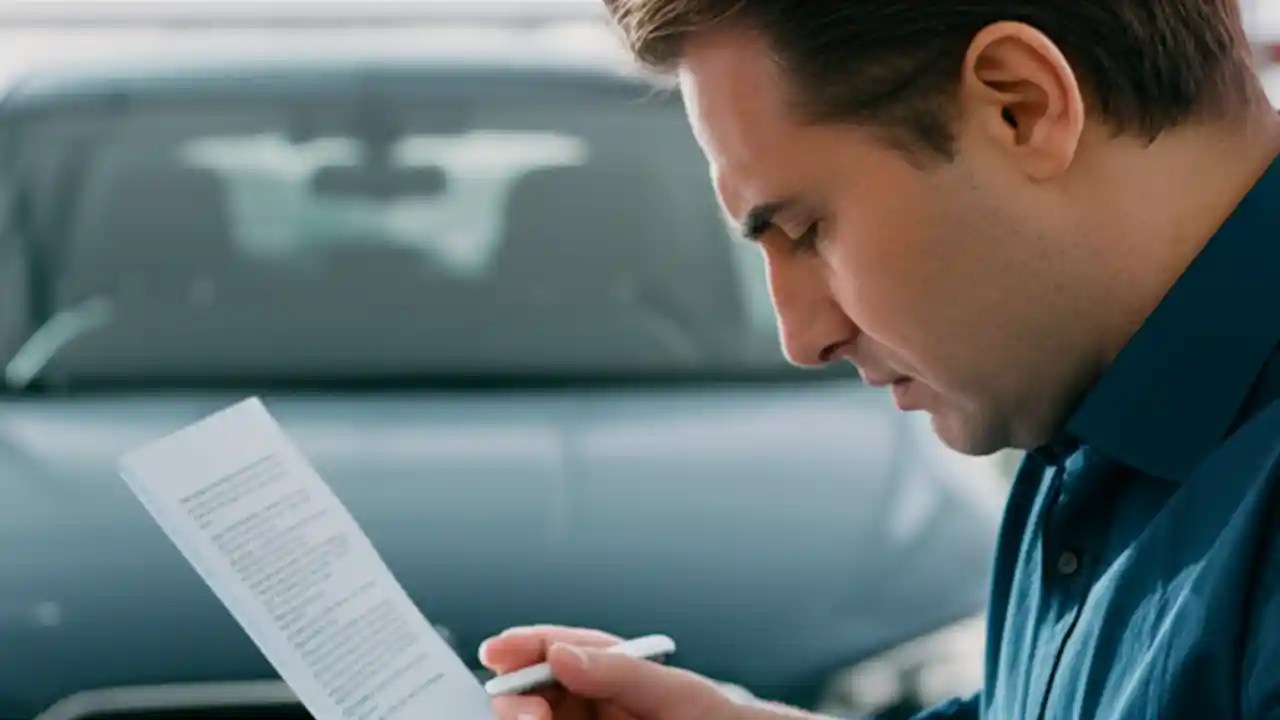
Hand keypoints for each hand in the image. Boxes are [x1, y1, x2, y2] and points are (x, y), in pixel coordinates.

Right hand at [479, 625, 764, 719]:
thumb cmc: (718, 719)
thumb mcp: (677, 693)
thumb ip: (620, 672)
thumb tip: (561, 654)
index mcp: (613, 673)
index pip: (560, 650)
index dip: (526, 646)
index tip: (498, 649)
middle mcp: (595, 702)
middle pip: (537, 691)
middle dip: (519, 693)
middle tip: (523, 706)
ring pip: (541, 716)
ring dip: (525, 716)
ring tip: (532, 718)